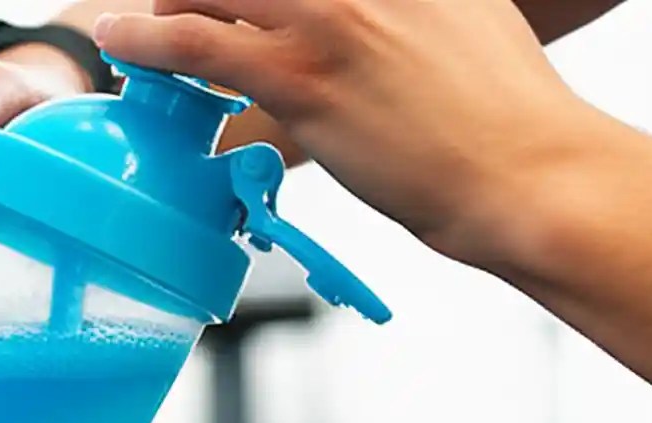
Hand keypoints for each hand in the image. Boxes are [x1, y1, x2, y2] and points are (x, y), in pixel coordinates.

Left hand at [94, 0, 608, 267]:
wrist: (530, 175)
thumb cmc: (507, 118)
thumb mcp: (472, 17)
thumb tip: (393, 11)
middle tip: (188, 0)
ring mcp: (330, 16)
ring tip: (146, 20)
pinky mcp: (304, 77)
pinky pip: (197, 42)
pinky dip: (147, 40)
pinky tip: (121, 40)